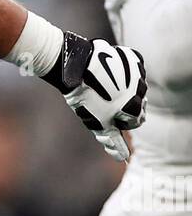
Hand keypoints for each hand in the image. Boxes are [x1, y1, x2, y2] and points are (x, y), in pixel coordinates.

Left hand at [58, 35, 145, 161]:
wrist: (76, 66)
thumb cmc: (86, 98)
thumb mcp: (98, 123)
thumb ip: (113, 140)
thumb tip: (124, 158)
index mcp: (134, 106)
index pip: (136, 121)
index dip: (120, 121)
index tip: (106, 115)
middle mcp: (141, 88)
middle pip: (138, 103)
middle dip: (125, 105)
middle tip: (104, 101)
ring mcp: (138, 71)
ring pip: (138, 85)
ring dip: (126, 88)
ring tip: (106, 86)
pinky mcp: (131, 57)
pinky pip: (135, 67)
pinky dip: (126, 72)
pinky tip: (111, 73)